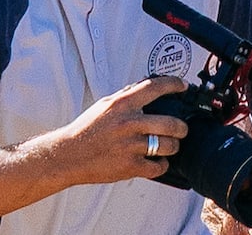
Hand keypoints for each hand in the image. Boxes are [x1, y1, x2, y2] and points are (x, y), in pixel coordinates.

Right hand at [55, 76, 189, 185]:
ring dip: (173, 146)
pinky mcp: (129, 166)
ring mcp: (131, 146)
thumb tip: (145, 85)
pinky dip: (162, 165)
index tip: (183, 86)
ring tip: (170, 146)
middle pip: (171, 123)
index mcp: (122, 105)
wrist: (68, 155)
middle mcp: (129, 123)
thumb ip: (126, 96)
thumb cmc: (85, 130)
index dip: (174, 84)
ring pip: (168, 145)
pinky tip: (159, 162)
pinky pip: (158, 167)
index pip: (155, 87)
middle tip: (181, 129)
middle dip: (181, 127)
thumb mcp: (104, 105)